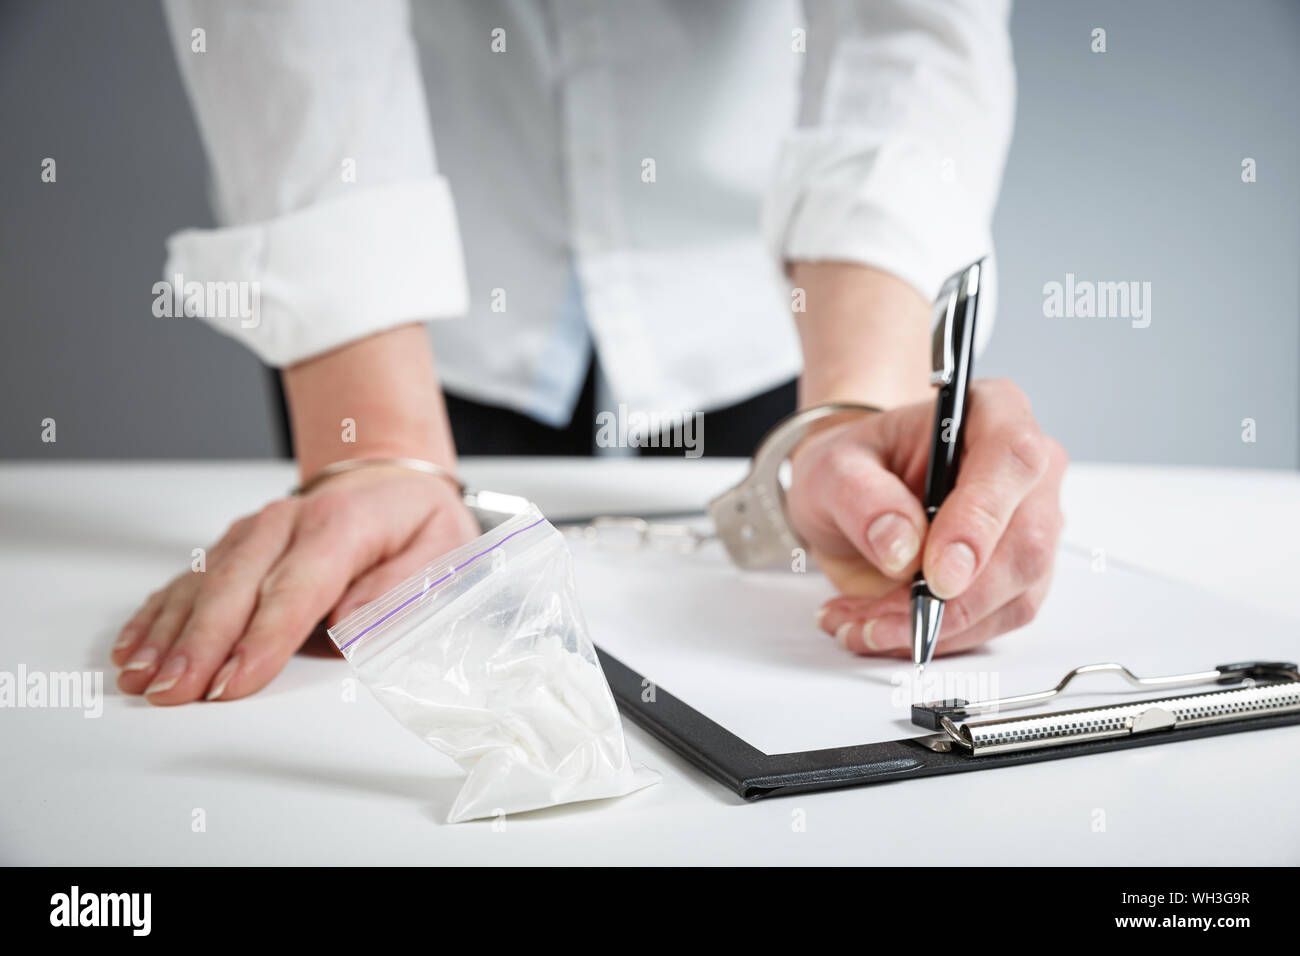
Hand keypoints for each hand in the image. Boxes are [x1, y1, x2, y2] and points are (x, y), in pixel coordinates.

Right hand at [111, 467, 479, 703]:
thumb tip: (352, 622)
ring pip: (201, 585)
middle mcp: (287, 523)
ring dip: (168, 634)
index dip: (263, 638)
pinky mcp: (232, 547)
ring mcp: (253, 533)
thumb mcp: (441, 546)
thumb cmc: (414, 521)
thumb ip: (401, 586)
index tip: (235, 681)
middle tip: (174, 693)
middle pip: (235, 587)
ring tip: (142, 678)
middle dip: (201, 645)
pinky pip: (187, 581)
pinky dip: (157, 615)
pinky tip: (133, 648)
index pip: (297, 587)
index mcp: (341, 525)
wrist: (387, 478)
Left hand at [785, 379, 1067, 657]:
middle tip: (878, 620)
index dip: (981, 521)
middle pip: (1024, 545)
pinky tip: (881, 629)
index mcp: (992, 412)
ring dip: (935, 627)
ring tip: (862, 624)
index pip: (1012, 460)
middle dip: (950, 600)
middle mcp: (1026, 470)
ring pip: (1012, 597)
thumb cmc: (854, 466)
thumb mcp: (831, 468)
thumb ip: (861, 497)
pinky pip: (992, 622)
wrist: (854, 494)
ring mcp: (1031, 527)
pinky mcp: (1018, 578)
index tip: (938, 575)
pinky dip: (936, 638)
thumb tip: (901, 547)